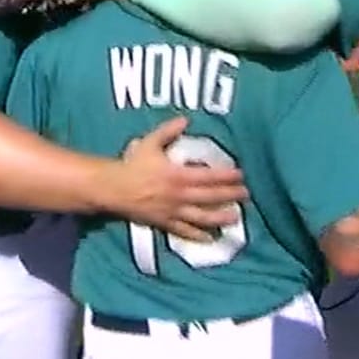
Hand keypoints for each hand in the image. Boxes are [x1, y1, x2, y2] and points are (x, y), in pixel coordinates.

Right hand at [113, 116, 248, 241]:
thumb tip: (186, 119)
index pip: (209, 176)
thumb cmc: (133, 164)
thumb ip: (168, 130)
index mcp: (178, 175)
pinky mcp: (165, 223)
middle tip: (245, 194)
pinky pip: (184, 231)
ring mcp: (173, 211)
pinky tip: (210, 238)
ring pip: (202, 217)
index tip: (241, 175)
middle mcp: (179, 195)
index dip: (227, 176)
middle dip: (230, 195)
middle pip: (210, 197)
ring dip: (220, 217)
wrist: (113, 188)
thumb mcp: (150, 143)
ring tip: (235, 218)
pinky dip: (198, 236)